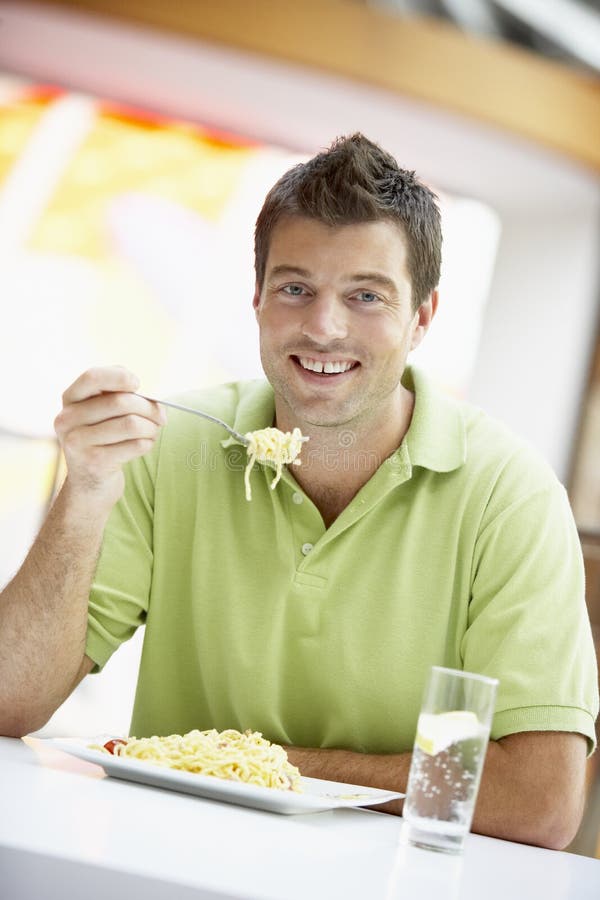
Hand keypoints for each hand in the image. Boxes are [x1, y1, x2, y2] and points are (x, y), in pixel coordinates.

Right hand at [54, 366, 165, 508]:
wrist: (89, 484)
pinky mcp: (93, 462)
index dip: (119, 377)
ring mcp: (77, 442)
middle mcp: (67, 419)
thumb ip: (120, 396)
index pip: (92, 377)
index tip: (137, 384)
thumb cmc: (104, 440)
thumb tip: (152, 398)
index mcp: (70, 399)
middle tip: (161, 416)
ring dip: (151, 428)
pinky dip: (147, 444)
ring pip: (131, 424)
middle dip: (149, 408)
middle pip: (120, 402)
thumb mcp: (103, 414)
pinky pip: (135, 445)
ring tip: (152, 432)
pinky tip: (143, 446)